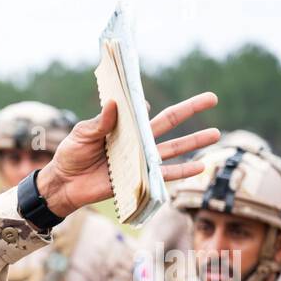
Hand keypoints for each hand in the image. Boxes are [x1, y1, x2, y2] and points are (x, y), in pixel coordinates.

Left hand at [36, 93, 220, 217]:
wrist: (64, 184)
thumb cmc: (71, 155)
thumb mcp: (81, 134)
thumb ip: (99, 122)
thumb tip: (115, 105)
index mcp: (123, 125)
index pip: (142, 110)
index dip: (147, 101)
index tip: (149, 96)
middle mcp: (135, 140)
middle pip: (168, 122)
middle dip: (190, 110)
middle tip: (212, 98)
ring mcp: (139, 159)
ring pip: (172, 148)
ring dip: (194, 141)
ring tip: (216, 134)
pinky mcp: (138, 179)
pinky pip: (163, 176)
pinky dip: (181, 172)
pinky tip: (199, 167)